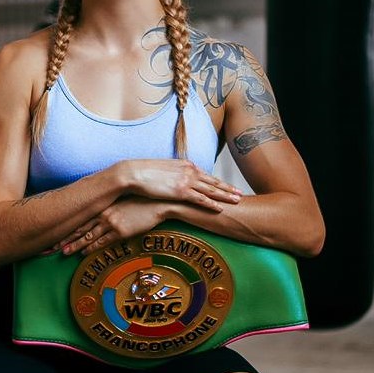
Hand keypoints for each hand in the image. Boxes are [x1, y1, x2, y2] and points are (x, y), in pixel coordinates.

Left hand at [57, 197, 173, 255]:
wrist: (156, 204)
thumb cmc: (140, 202)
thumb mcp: (121, 202)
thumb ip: (110, 208)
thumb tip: (101, 215)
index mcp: (103, 206)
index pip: (80, 218)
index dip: (68, 226)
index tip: (56, 232)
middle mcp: (104, 214)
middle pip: (80, 227)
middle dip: (66, 237)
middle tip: (52, 245)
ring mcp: (111, 223)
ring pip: (88, 236)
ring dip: (75, 245)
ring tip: (64, 252)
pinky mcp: (120, 232)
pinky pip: (102, 242)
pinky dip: (92, 248)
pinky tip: (83, 253)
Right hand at [117, 159, 241, 211]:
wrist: (133, 173)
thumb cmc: (144, 173)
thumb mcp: (163, 170)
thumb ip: (173, 175)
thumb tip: (175, 182)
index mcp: (185, 164)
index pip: (205, 175)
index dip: (218, 182)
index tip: (227, 186)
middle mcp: (189, 171)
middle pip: (213, 181)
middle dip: (228, 188)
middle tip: (240, 193)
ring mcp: (186, 181)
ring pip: (211, 190)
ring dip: (225, 196)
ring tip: (237, 201)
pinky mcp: (181, 191)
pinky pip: (200, 199)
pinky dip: (211, 204)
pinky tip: (220, 208)